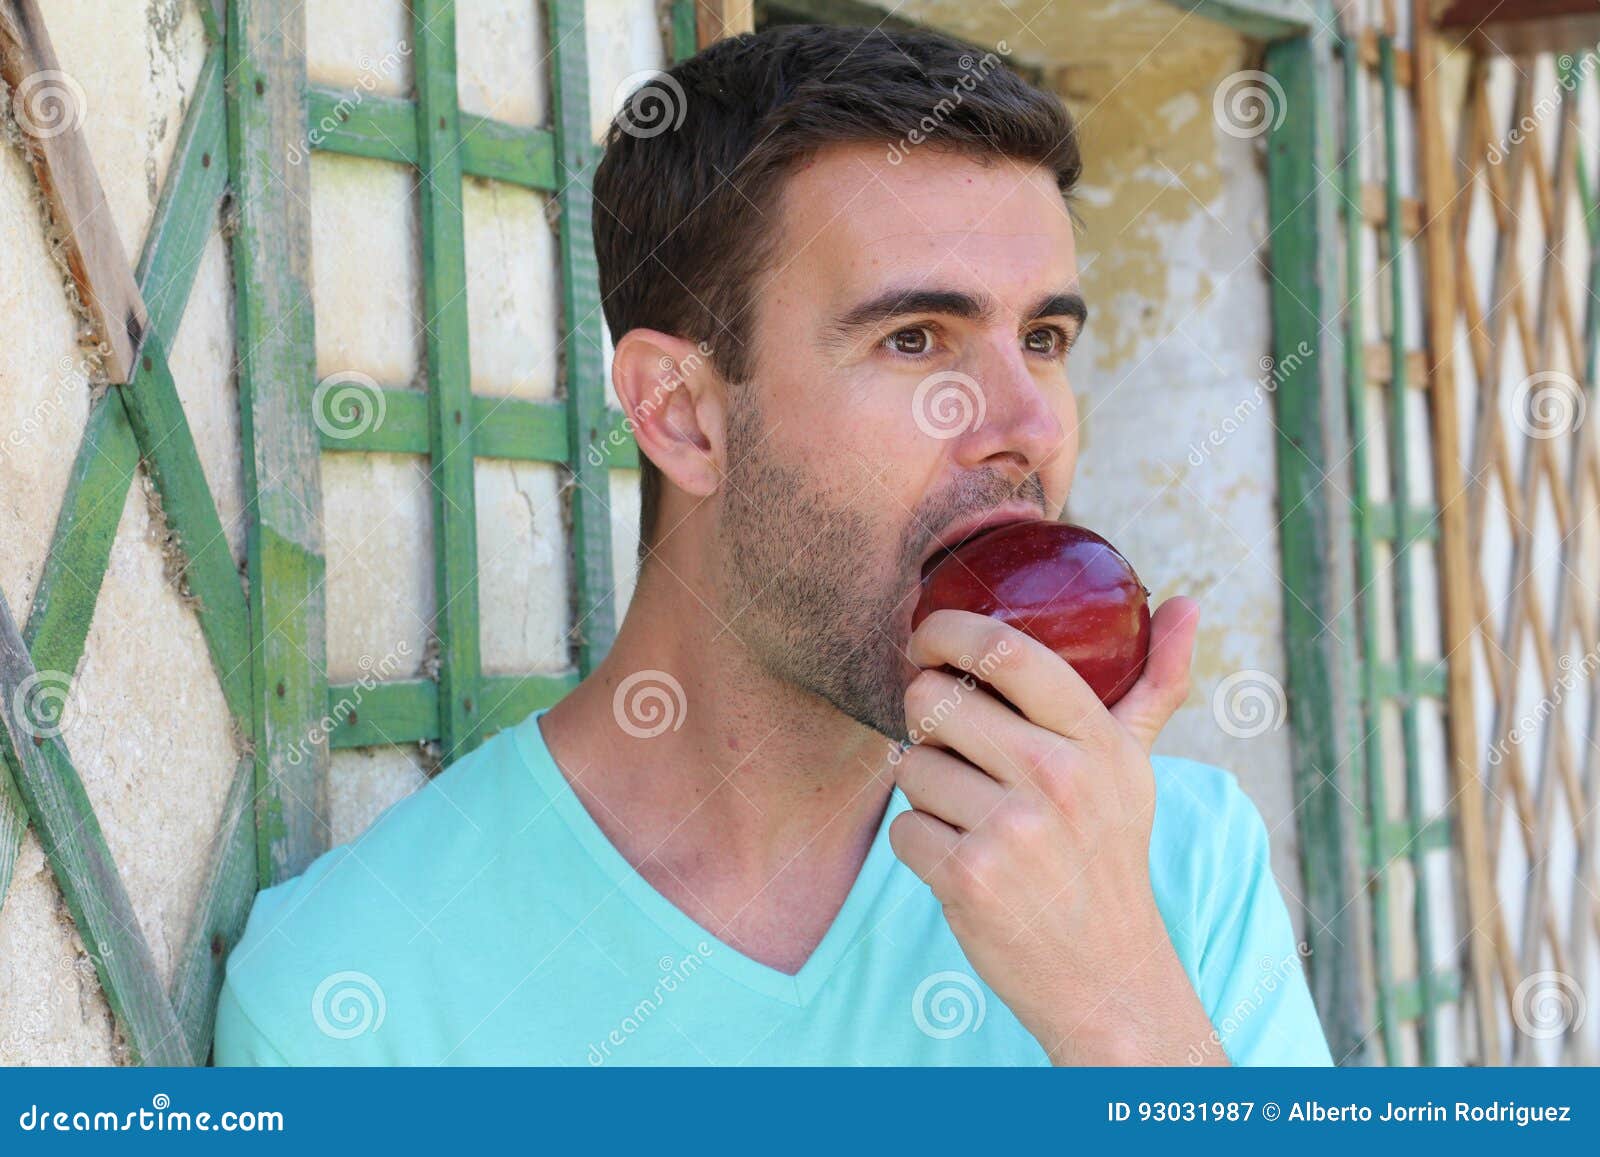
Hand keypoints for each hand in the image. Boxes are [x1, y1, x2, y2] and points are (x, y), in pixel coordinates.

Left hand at [888, 597, 1224, 1064]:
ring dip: (926, 791)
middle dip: (925, 718)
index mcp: (1095, 740)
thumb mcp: (1135, 768)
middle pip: (935, 701)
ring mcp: (1011, 830)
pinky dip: (918, 843)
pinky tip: (960, 860)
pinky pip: (902, 826)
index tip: (927, 638)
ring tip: (971, 817)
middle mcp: (1056, 778)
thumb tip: (1184, 604)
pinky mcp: (968, 878)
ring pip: (912, 766)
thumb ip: (1155, 683)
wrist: (1105, 974)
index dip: (949, 630)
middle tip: (948, 744)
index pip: (1008, 651)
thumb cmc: (1107, 855)